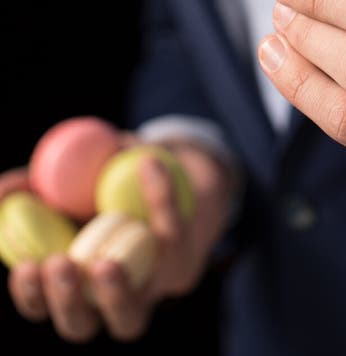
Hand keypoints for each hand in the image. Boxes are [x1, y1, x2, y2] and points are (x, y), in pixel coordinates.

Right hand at [5, 137, 236, 341]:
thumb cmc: (102, 179)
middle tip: (61, 265)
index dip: (31, 294)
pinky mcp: (182, 267)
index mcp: (70, 279)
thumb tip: (2, 191)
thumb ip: (31, 185)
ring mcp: (145, 292)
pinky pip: (173, 236)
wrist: (165, 165)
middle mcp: (105, 297)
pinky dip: (160, 198)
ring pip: (129, 318)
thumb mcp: (64, 177)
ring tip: (104, 264)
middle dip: (67, 303)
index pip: (41, 304)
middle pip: (81, 325)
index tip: (26, 266)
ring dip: (113, 294)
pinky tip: (149, 165)